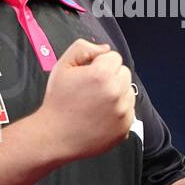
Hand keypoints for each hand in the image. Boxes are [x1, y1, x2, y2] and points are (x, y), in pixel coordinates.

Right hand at [37, 38, 136, 163]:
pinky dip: (118, 111)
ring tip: (95, 104)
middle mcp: (116, 92)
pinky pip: (129, 110)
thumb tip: (104, 49)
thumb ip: (83, 48)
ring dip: (116, 94)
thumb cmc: (58, 102)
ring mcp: (123, 112)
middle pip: (124, 73)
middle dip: (110, 77)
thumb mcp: (62, 66)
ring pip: (128, 91)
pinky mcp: (125, 127)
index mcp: (102, 74)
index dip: (99, 63)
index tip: (88, 75)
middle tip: (91, 90)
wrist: (55, 136)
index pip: (114, 56)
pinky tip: (100, 115)